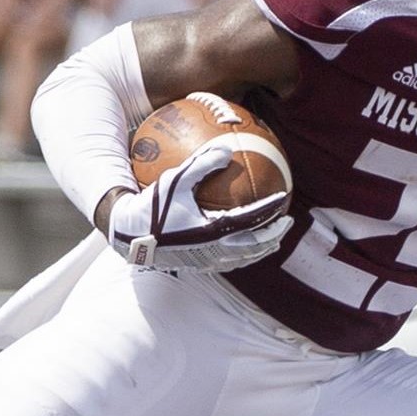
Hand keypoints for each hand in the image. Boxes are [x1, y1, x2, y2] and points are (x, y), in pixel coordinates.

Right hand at [103, 139, 291, 273]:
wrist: (129, 236)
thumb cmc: (151, 206)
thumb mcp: (175, 180)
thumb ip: (202, 163)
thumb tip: (227, 148)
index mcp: (213, 230)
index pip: (252, 220)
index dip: (270, 210)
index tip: (283, 199)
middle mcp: (215, 251)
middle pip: (255, 246)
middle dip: (274, 235)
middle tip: (287, 222)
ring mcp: (207, 262)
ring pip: (244, 259)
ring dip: (262, 248)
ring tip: (271, 238)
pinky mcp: (198, 267)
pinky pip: (229, 263)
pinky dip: (243, 255)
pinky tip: (242, 245)